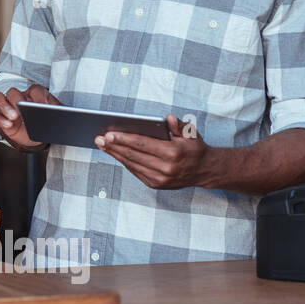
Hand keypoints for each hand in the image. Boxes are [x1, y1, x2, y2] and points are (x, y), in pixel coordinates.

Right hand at [0, 84, 59, 150]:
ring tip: (13, 116)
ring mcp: (8, 107)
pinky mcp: (2, 118)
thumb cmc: (47, 122)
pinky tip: (9, 125)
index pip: (35, 90)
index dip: (38, 96)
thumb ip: (58, 113)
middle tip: (20, 107)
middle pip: (12, 92)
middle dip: (16, 98)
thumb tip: (57, 112)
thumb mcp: (57, 117)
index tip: (43, 105)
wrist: (38, 136)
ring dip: (4, 106)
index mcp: (34, 95)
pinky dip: (0, 120)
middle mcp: (19, 98)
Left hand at [95, 114, 212, 189]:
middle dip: (114, 146)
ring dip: (115, 155)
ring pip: (132, 164)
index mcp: (173, 153)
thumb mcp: (190, 133)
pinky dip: (124, 162)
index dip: (123, 139)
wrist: (205, 171)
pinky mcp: (156, 184)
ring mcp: (160, 179)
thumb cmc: (195, 148)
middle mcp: (166, 168)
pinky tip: (115, 154)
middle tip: (99, 139)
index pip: (142, 144)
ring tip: (102, 145)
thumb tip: (167, 118)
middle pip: (133, 155)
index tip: (108, 134)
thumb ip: (177, 125)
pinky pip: (136, 171)